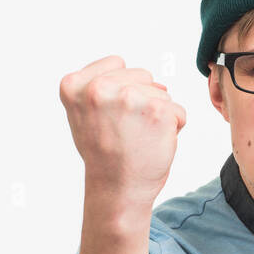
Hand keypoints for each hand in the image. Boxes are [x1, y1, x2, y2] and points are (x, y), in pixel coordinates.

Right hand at [59, 55, 187, 205]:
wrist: (117, 189)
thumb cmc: (103, 154)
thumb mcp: (83, 113)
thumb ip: (97, 85)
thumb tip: (134, 70)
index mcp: (74, 85)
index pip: (117, 63)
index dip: (121, 89)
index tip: (110, 116)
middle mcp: (99, 88)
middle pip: (142, 76)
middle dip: (142, 99)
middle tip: (126, 130)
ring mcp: (129, 97)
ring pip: (162, 93)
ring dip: (158, 114)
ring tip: (138, 138)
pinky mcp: (158, 111)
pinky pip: (178, 111)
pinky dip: (174, 127)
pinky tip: (153, 143)